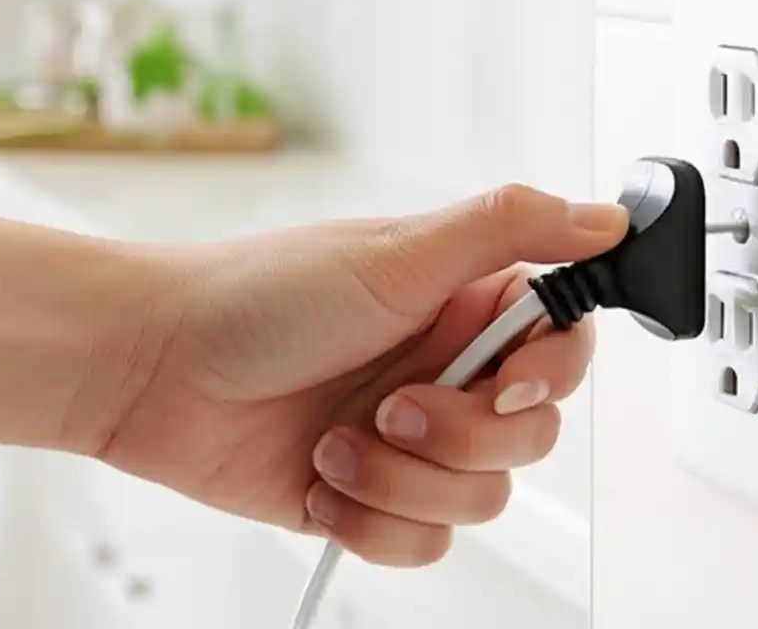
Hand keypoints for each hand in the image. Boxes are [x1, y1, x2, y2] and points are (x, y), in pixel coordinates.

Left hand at [87, 185, 627, 565]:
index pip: (561, 348)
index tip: (507, 380)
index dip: (549, 376)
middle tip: (396, 407)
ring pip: (480, 498)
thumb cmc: (258, 299)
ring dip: (406, 480)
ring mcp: (406, 441)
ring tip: (340, 442)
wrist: (152, 370)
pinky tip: (322, 481)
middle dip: (463, 435)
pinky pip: (424, 541)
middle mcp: (442, 372)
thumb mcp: (396, 251)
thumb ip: (511, 228)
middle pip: (530, 436)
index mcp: (461, 305)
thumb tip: (605, 217)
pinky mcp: (366, 497)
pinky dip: (374, 521)